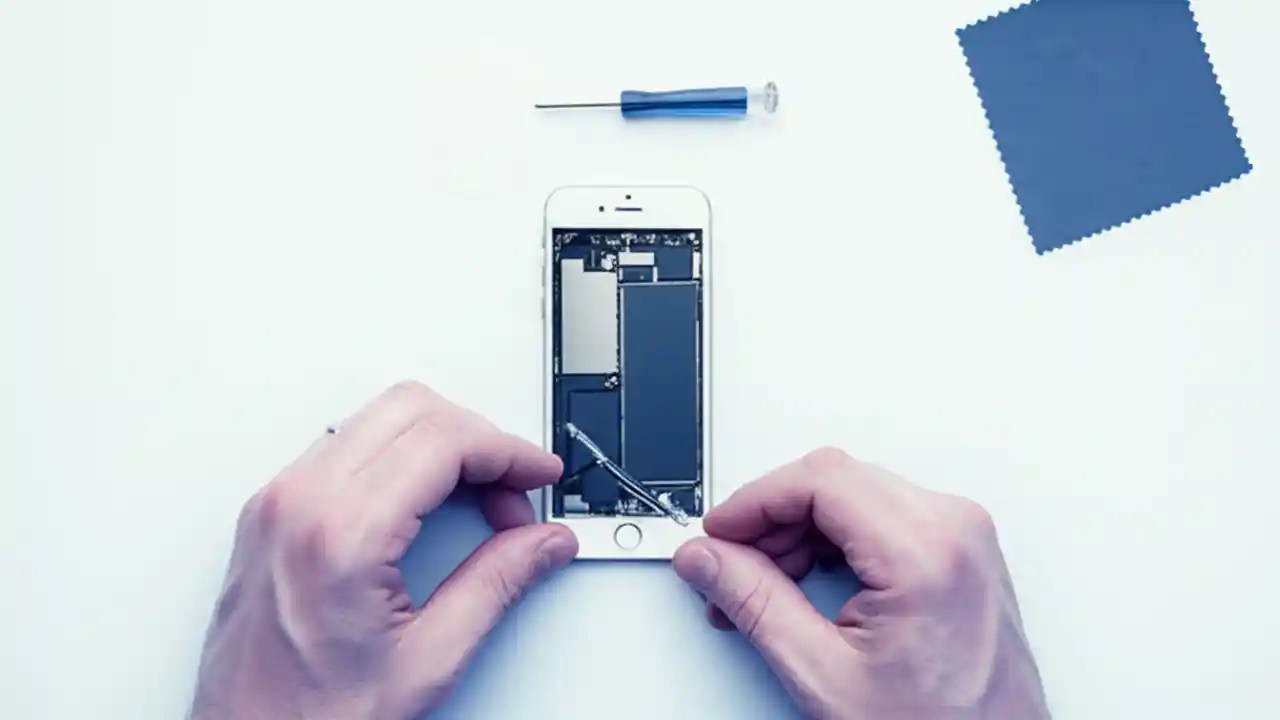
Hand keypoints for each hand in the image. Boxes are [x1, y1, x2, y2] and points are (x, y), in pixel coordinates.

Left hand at [191, 381, 577, 719]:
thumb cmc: (308, 718)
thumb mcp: (426, 661)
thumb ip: (495, 587)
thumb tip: (541, 543)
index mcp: (340, 534)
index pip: (441, 441)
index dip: (506, 450)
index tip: (536, 474)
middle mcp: (298, 503)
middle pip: (411, 410)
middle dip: (478, 440)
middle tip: (513, 492)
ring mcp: (276, 502)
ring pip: (378, 418)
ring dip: (440, 444)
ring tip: (476, 503)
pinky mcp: (269, 511)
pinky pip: (346, 445)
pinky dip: (399, 457)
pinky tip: (427, 501)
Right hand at [673, 448, 1048, 718]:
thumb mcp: (825, 674)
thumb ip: (755, 604)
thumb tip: (709, 558)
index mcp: (925, 552)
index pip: (820, 480)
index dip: (756, 501)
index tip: (720, 531)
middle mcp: (953, 529)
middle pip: (834, 480)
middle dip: (772, 519)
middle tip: (732, 564)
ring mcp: (961, 535)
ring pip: (853, 493)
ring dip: (798, 530)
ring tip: (764, 587)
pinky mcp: (958, 547)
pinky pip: (880, 514)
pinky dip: (833, 539)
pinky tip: (804, 581)